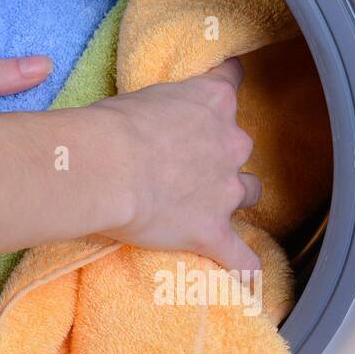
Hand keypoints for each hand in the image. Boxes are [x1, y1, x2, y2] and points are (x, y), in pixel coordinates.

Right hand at [91, 58, 261, 272]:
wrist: (105, 167)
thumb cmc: (110, 127)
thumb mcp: (138, 98)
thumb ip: (160, 110)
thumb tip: (146, 126)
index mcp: (212, 101)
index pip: (231, 79)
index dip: (223, 86)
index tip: (217, 91)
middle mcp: (230, 142)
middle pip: (240, 146)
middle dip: (219, 154)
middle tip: (183, 162)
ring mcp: (226, 190)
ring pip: (249, 193)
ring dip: (231, 198)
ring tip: (208, 206)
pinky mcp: (212, 231)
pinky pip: (239, 256)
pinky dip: (243, 264)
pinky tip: (246, 273)